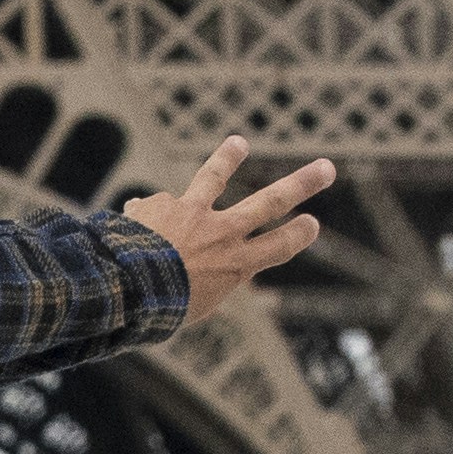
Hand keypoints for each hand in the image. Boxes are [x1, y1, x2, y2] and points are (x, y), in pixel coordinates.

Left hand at [123, 136, 339, 318]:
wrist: (126, 287)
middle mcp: (221, 235)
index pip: (277, 248)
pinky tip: (128, 229)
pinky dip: (143, 219)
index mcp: (235, 267)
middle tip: (326, 168)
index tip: (312, 223)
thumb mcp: (193, 306)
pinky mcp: (162, 204)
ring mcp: (193, 214)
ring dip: (227, 159)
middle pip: (270, 202)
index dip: (297, 235)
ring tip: (238, 143)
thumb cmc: (157, 310)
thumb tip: (180, 258)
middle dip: (301, 184)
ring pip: (214, 178)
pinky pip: (153, 210)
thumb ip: (199, 280)